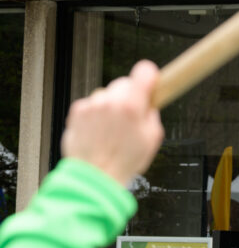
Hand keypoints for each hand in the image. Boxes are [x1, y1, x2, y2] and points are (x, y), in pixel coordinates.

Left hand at [60, 60, 163, 185]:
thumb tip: (149, 104)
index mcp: (132, 106)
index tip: (150, 82)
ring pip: (106, 94)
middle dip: (129, 96)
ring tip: (111, 128)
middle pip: (124, 83)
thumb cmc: (123, 162)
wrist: (94, 176)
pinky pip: (91, 104)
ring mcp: (91, 105)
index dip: (149, 76)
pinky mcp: (77, 112)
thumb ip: (152, 115)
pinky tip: (98, 131)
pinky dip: (95, 114)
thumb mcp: (152, 139)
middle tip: (130, 115)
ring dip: (110, 105)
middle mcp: (110, 101)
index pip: (144, 71)